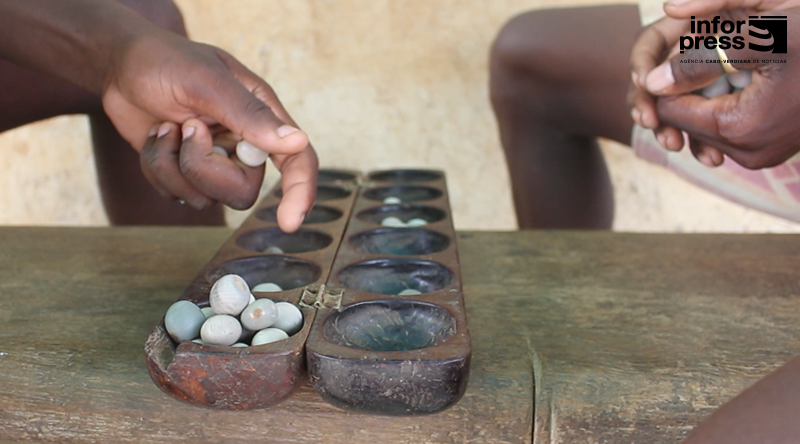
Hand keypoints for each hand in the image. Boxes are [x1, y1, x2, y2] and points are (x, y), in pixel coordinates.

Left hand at [103, 27, 315, 230]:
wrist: (120, 66)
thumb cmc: (166, 61)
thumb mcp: (207, 81)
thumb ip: (250, 115)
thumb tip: (297, 141)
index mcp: (261, 116)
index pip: (297, 159)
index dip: (300, 191)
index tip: (288, 221)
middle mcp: (243, 143)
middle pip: (243, 191)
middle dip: (204, 168)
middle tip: (186, 130)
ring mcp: (214, 161)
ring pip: (205, 197)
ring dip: (172, 164)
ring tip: (166, 127)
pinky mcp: (185, 172)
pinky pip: (176, 194)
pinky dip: (156, 167)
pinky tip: (156, 136)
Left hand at [631, 0, 799, 168]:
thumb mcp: (763, 39)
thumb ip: (700, 59)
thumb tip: (651, 81)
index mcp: (740, 128)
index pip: (670, 108)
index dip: (666, 76)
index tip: (674, 44)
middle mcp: (746, 153)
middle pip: (686, 119)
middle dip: (684, 85)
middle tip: (693, 46)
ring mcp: (760, 156)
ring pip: (706, 121)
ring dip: (704, 91)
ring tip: (715, 56)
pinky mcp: (770, 150)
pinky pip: (729, 125)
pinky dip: (724, 100)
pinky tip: (736, 72)